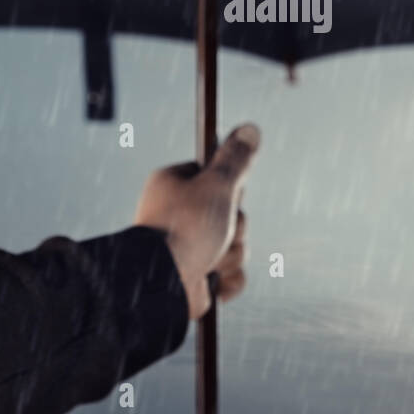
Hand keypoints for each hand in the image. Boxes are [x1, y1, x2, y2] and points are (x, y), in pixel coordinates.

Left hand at [134, 123, 259, 319]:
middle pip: (233, 214)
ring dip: (231, 255)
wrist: (163, 284)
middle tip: (217, 231)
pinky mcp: (198, 277)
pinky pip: (231, 275)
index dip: (229, 189)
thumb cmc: (186, 228)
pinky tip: (213, 280)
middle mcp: (178, 215)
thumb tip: (250, 129)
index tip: (225, 195)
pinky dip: (227, 280)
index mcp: (174, 186)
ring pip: (235, 246)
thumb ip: (236, 159)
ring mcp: (188, 248)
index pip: (217, 178)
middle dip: (235, 228)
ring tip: (209, 260)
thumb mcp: (217, 184)